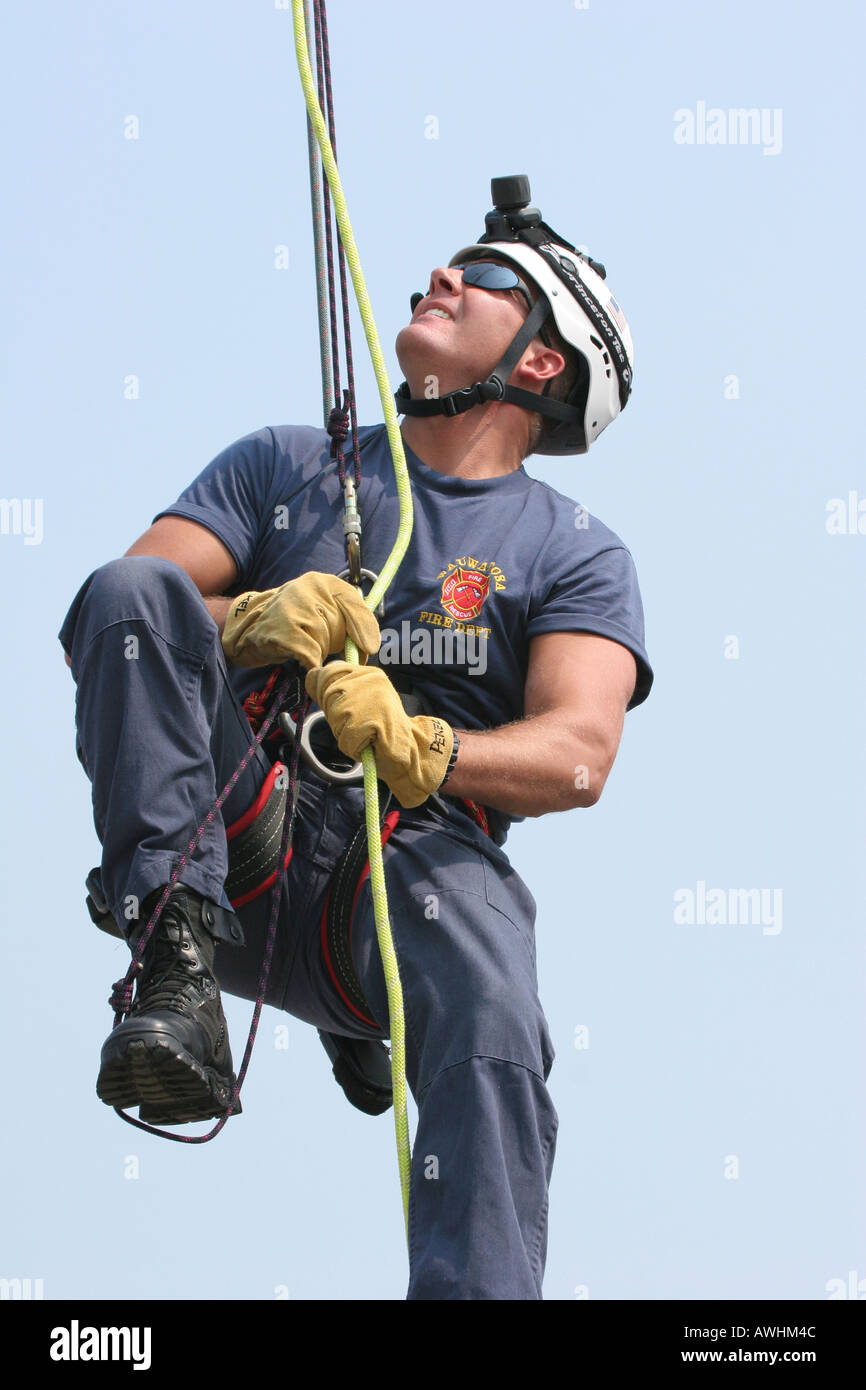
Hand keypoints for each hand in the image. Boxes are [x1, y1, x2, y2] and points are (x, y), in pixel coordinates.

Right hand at [221, 572, 379, 669]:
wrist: (251, 629)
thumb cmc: (296, 622)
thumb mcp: (326, 613)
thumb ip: (353, 622)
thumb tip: (370, 647)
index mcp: (321, 582)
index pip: (352, 602)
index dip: (363, 627)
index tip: (369, 648)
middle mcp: (306, 588)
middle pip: (340, 629)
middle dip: (335, 643)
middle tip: (320, 641)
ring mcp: (291, 608)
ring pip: (324, 644)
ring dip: (318, 652)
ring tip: (303, 644)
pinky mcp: (281, 630)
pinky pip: (311, 656)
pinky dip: (310, 663)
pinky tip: (299, 656)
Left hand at [305, 662, 452, 807]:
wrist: (410, 751)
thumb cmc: (380, 729)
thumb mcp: (356, 701)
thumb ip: (335, 688)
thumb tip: (311, 675)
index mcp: (368, 673)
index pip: (330, 672)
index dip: (328, 694)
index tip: (348, 710)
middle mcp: (371, 680)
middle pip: (329, 696)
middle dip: (337, 718)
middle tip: (359, 725)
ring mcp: (374, 699)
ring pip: (336, 719)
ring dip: (346, 735)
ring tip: (366, 735)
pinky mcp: (374, 720)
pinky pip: (346, 738)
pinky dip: (353, 748)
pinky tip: (369, 744)